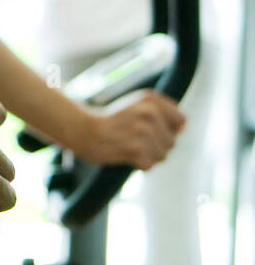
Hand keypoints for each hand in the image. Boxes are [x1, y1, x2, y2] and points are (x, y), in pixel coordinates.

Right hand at [69, 89, 185, 168]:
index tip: (152, 130)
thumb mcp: (136, 105)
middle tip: (135, 140)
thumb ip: (162, 112)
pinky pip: (150, 165)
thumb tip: (182, 128)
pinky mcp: (136, 149)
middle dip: (157, 146)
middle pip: (172, 141)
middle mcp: (149, 113)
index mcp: (151, 99)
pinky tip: (126, 155)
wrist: (82, 129)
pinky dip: (139, 165)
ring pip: (162, 155)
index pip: (181, 121)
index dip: (169, 130)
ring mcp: (143, 131)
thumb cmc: (110, 120)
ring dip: (148, 157)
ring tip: (130, 147)